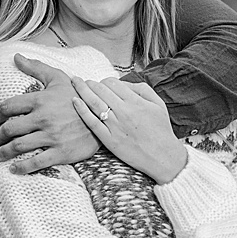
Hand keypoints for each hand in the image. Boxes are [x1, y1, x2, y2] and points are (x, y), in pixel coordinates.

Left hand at [0, 54, 99, 171]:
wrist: (105, 115)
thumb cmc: (78, 96)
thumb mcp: (59, 78)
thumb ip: (36, 68)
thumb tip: (16, 57)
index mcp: (40, 100)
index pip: (8, 107)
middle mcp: (43, 118)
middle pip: (9, 129)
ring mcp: (52, 136)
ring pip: (18, 146)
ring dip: (3, 152)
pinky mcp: (61, 152)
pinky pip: (35, 162)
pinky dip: (21, 167)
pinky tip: (13, 168)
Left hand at [70, 76, 187, 183]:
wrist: (162, 156)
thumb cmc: (160, 130)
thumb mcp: (158, 104)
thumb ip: (142, 89)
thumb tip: (123, 82)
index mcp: (136, 102)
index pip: (113, 83)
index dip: (103, 81)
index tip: (100, 83)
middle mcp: (124, 112)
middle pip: (100, 90)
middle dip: (89, 83)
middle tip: (82, 81)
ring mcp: (115, 125)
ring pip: (94, 102)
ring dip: (82, 90)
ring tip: (75, 84)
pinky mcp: (108, 139)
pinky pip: (92, 122)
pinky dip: (81, 110)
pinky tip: (74, 101)